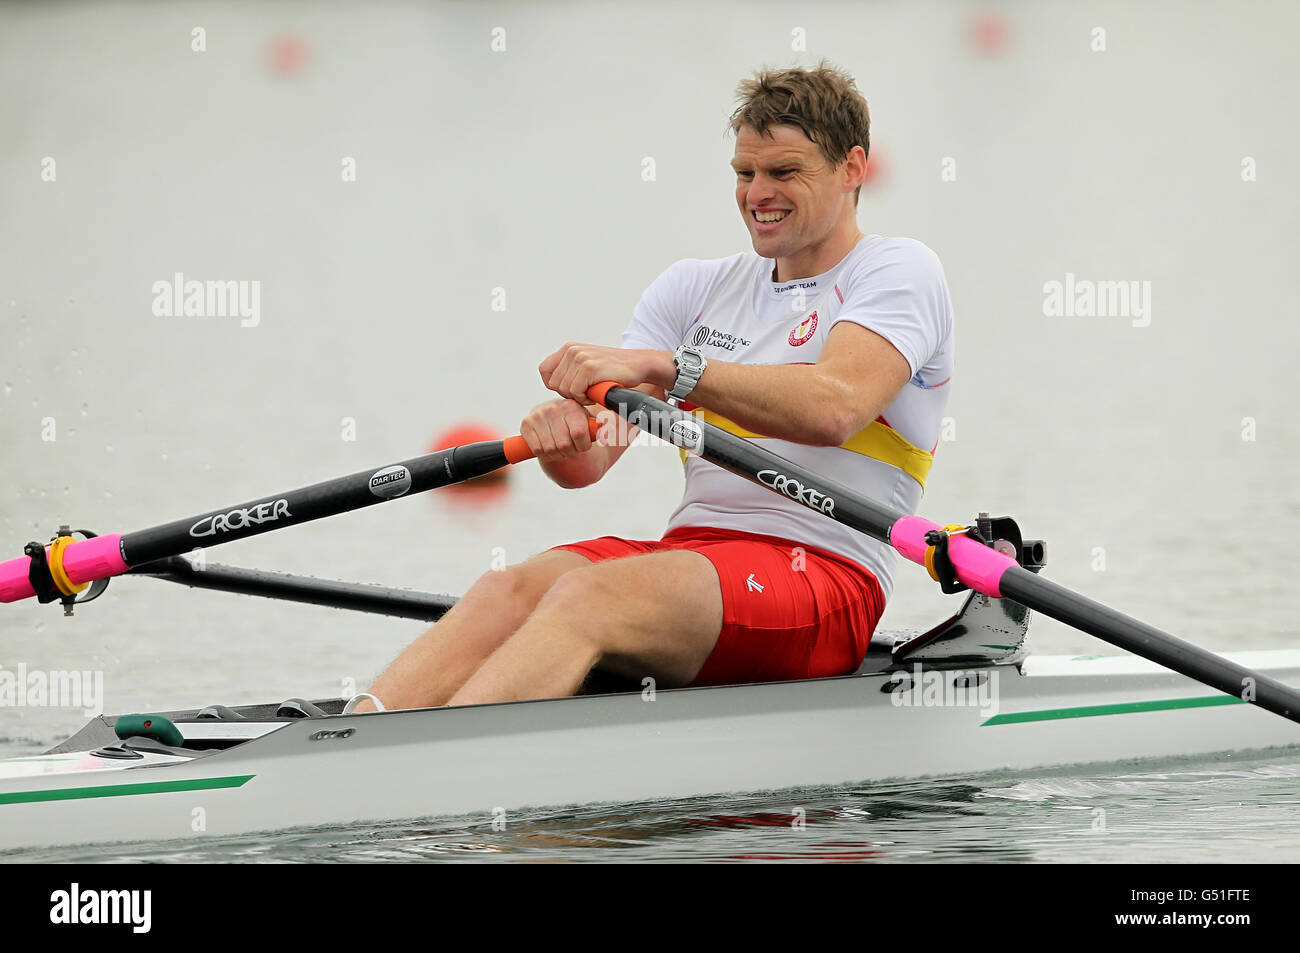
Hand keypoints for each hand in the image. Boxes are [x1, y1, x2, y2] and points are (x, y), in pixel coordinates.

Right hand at [520, 399, 600, 461]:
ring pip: (551, 449)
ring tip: (560, 449)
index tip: (582, 445)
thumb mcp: (590, 425)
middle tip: (570, 449)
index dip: (582, 446)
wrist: (554, 426)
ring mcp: (538, 414)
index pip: (579, 434)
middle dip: (570, 452)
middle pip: (565, 444)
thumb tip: (610, 429)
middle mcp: (553, 407)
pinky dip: (545, 455)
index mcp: (572, 406)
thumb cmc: (576, 426)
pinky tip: (549, 448)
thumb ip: (603, 427)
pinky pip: (538, 449)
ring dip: (557, 455)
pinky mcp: (525, 424)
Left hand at [539, 343, 673, 402]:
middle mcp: (571, 350)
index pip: (545, 371)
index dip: (556, 386)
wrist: (639, 365)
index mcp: (568, 348)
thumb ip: (569, 371)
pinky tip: (597, 393)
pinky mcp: (589, 367)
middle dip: (569, 394)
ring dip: (579, 397)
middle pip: (554, 384)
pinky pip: (576, 392)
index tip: (572, 390)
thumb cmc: (613, 371)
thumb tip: (551, 385)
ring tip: (594, 392)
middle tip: (587, 393)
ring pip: (564, 390)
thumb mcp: (586, 365)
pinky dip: (586, 398)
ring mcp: (580, 357)